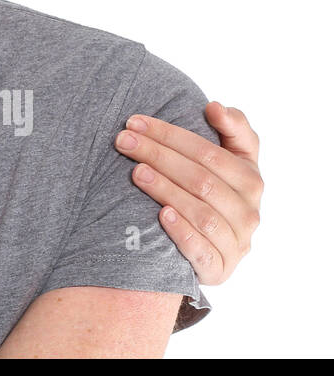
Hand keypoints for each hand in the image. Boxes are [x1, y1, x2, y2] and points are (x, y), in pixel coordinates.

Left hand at [115, 102, 261, 283]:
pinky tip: (161, 215)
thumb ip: (232, 129)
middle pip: (201, 178)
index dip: (172, 134)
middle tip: (123, 140)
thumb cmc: (216, 192)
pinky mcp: (219, 269)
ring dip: (166, 189)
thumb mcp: (232, 159)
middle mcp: (249, 211)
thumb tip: (215, 106)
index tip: (136, 120)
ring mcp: (237, 243)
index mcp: (251, 179)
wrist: (215, 249)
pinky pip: (203, 251)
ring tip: (135, 172)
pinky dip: (183, 232)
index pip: (211, 152)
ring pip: (202, 212)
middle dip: (158, 154)